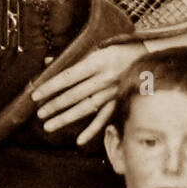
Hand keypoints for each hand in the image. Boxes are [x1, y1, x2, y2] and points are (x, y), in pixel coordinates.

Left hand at [31, 42, 147, 144]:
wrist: (150, 55)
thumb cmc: (119, 49)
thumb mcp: (96, 46)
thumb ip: (72, 56)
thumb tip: (48, 62)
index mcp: (96, 63)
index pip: (67, 78)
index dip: (50, 87)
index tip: (36, 95)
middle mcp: (103, 79)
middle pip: (74, 95)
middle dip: (54, 105)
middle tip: (39, 113)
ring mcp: (112, 93)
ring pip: (85, 109)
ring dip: (66, 118)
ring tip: (49, 125)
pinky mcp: (120, 102)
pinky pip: (105, 118)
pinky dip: (92, 130)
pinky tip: (80, 140)